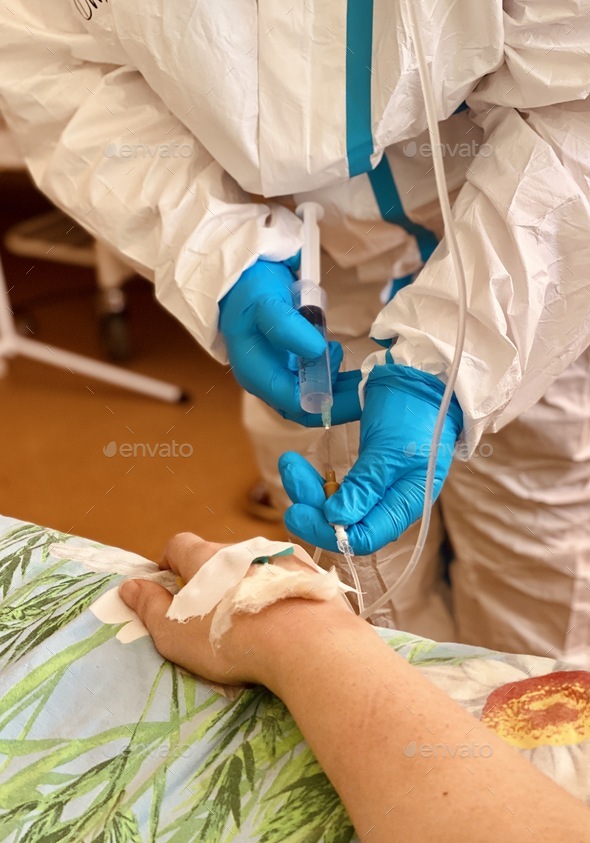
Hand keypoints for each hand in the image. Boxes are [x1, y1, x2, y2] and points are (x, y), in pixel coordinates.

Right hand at [119, 532, 349, 686]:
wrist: (303, 642)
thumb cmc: (229, 639)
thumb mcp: (175, 633)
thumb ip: (150, 607)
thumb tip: (129, 586)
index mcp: (206, 558)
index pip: (179, 544)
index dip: (170, 561)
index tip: (170, 583)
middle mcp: (243, 548)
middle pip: (218, 555)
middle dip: (210, 576)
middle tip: (211, 610)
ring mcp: (279, 557)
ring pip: (254, 564)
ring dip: (246, 582)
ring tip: (250, 617)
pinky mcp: (309, 573)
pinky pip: (285, 577)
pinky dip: (278, 591)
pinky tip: (283, 616)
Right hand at [218, 259, 360, 424]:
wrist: (240, 281)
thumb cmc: (250, 292)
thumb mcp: (265, 304)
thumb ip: (288, 328)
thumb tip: (317, 351)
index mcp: (256, 374)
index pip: (295, 404)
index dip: (327, 400)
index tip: (353, 384)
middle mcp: (266, 383)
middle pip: (306, 408)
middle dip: (340, 402)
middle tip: (370, 386)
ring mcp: (277, 376)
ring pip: (313, 398)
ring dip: (340, 391)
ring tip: (365, 375)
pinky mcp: (288, 368)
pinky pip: (314, 384)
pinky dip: (335, 380)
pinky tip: (350, 369)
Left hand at [279, 363, 462, 553]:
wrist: (426, 378)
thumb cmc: (415, 414)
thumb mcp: (389, 451)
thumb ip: (364, 486)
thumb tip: (336, 520)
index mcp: (404, 505)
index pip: (363, 539)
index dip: (326, 531)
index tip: (296, 509)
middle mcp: (389, 503)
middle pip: (343, 522)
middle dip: (310, 501)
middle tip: (289, 468)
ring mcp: (377, 488)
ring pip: (335, 504)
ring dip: (308, 487)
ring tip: (289, 461)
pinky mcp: (366, 472)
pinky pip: (336, 488)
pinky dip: (316, 479)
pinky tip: (303, 466)